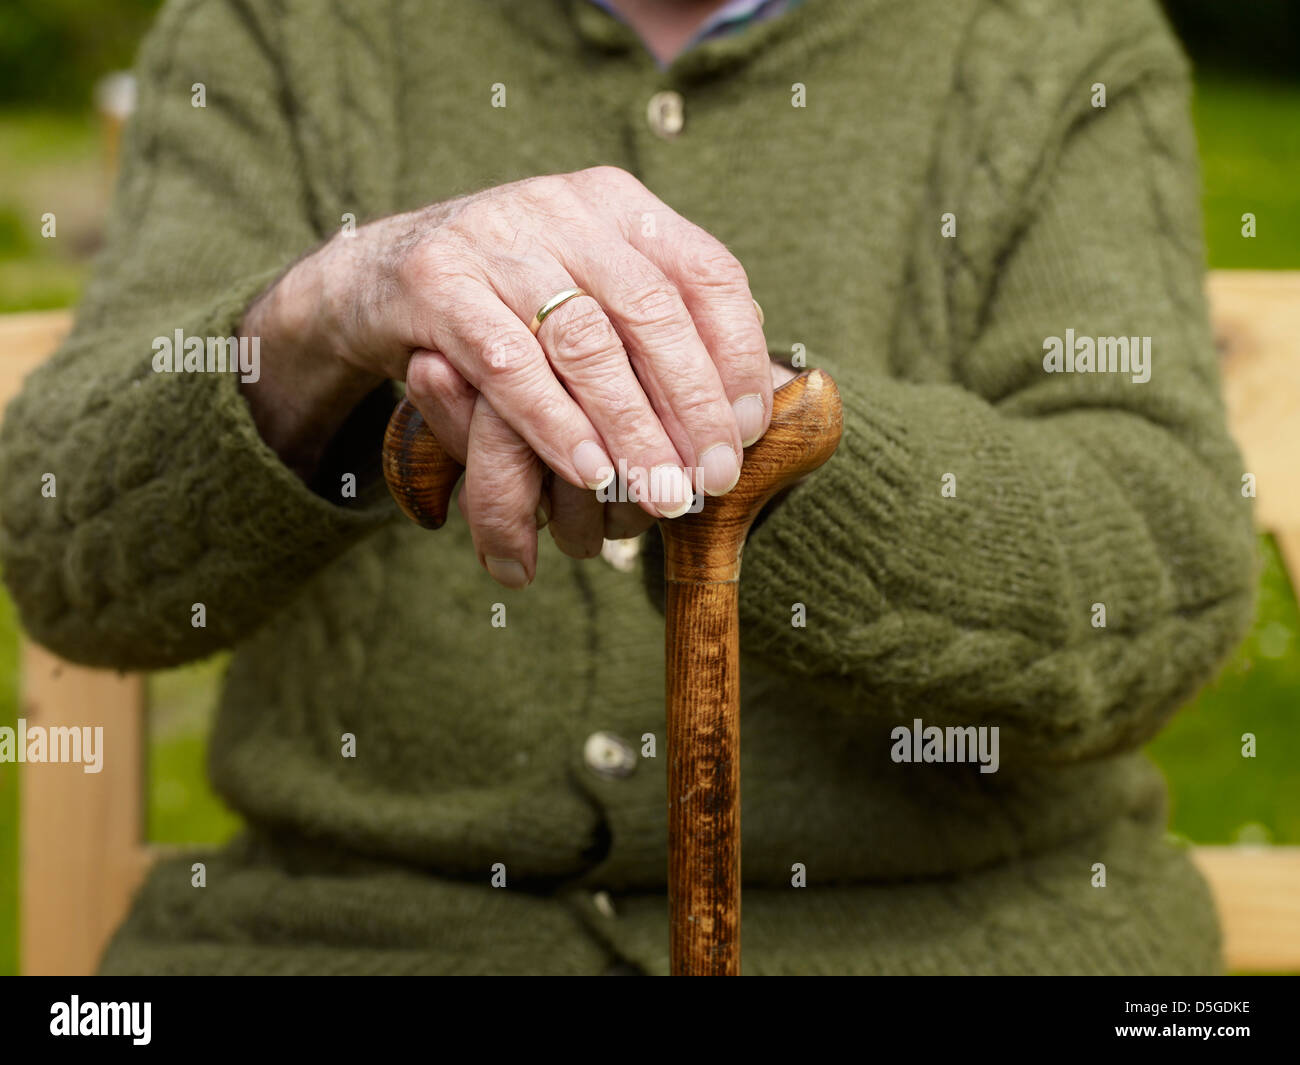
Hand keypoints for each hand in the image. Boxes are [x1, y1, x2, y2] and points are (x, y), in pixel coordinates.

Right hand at [243, 166, 773, 586]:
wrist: (373, 276)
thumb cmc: (508, 302)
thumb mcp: (588, 290)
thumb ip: (655, 328)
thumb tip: (753, 402)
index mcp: (617, 203)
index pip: (706, 272)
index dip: (737, 354)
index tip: (750, 428)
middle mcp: (562, 206)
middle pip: (651, 310)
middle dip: (692, 404)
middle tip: (714, 478)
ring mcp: (495, 237)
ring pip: (584, 340)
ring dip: (631, 426)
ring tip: (660, 492)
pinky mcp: (436, 281)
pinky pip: (508, 363)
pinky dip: (555, 424)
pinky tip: (589, 473)